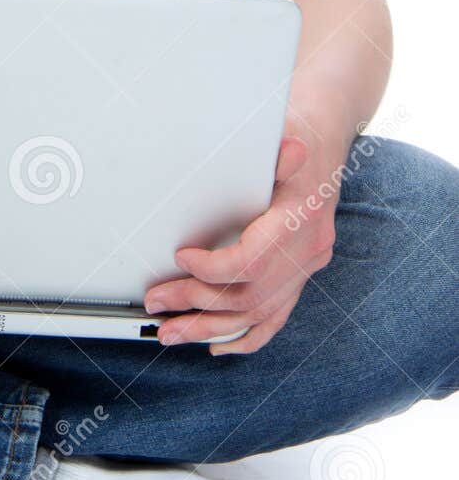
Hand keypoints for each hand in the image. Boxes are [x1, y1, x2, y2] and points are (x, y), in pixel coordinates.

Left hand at [142, 135, 336, 354]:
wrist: (323, 144)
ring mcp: (307, 266)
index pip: (254, 262)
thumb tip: (289, 148)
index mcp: (300, 218)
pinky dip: (246, 335)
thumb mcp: (286, 134)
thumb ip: (279, 153)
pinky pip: (276, 317)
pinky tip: (217, 345)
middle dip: (196, 302)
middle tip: (156, 303)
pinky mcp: (302, 275)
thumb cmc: (296, 134)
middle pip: (248, 294)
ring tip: (170, 332)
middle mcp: (307, 249)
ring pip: (257, 314)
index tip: (181, 257)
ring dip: (209, 327)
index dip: (214, 268)